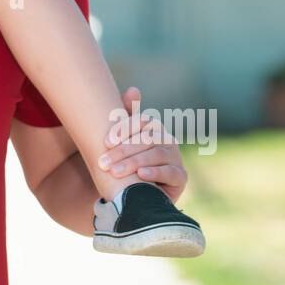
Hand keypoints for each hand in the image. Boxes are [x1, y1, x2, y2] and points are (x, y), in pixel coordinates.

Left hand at [97, 86, 188, 203]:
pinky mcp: (181, 177)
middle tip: (103, 162)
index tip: (106, 142)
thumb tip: (134, 89)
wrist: (137, 194)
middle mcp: (167, 139)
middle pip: (147, 140)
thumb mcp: (122, 141)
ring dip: (134, 163)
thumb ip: (125, 116)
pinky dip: (156, 173)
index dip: (124, 129)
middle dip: (123, 151)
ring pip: (157, 155)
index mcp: (154, 128)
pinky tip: (141, 176)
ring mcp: (176, 158)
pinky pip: (171, 173)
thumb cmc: (127, 163)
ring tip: (115, 172)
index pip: (142, 122)